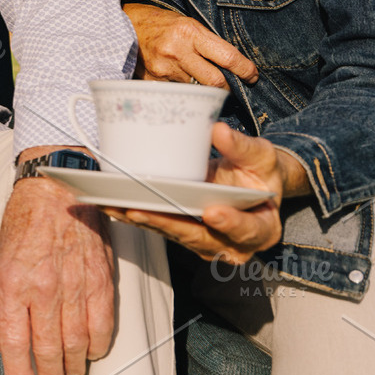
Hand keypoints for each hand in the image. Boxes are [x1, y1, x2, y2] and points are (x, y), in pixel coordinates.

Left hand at [0, 170, 115, 374]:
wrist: (58, 190)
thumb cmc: (25, 225)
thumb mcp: (0, 264)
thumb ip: (1, 309)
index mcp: (12, 286)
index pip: (15, 345)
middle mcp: (43, 290)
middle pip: (48, 351)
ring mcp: (75, 287)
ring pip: (77, 345)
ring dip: (74, 367)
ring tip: (70, 374)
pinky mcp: (101, 282)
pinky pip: (103, 327)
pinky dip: (97, 347)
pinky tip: (91, 352)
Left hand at [105, 122, 283, 263]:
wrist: (249, 184)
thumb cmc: (258, 172)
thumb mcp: (261, 157)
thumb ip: (243, 147)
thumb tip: (219, 130)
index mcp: (262, 228)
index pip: (248, 230)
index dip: (231, 223)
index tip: (212, 212)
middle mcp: (231, 244)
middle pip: (199, 237)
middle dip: (167, 224)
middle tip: (141, 210)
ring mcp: (204, 242)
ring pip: (173, 235)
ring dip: (143, 221)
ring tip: (116, 206)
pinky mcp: (182, 234)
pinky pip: (158, 228)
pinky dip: (135, 217)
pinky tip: (112, 206)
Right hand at [125, 2, 257, 87]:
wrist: (126, 24)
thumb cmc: (162, 23)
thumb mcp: (189, 24)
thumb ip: (209, 44)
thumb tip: (234, 66)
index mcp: (190, 32)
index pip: (227, 57)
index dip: (245, 70)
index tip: (252, 76)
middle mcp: (176, 50)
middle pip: (215, 81)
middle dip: (228, 86)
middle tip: (231, 86)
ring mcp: (163, 68)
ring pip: (197, 90)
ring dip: (205, 89)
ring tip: (202, 82)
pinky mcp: (152, 80)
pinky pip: (178, 92)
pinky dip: (184, 90)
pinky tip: (180, 82)